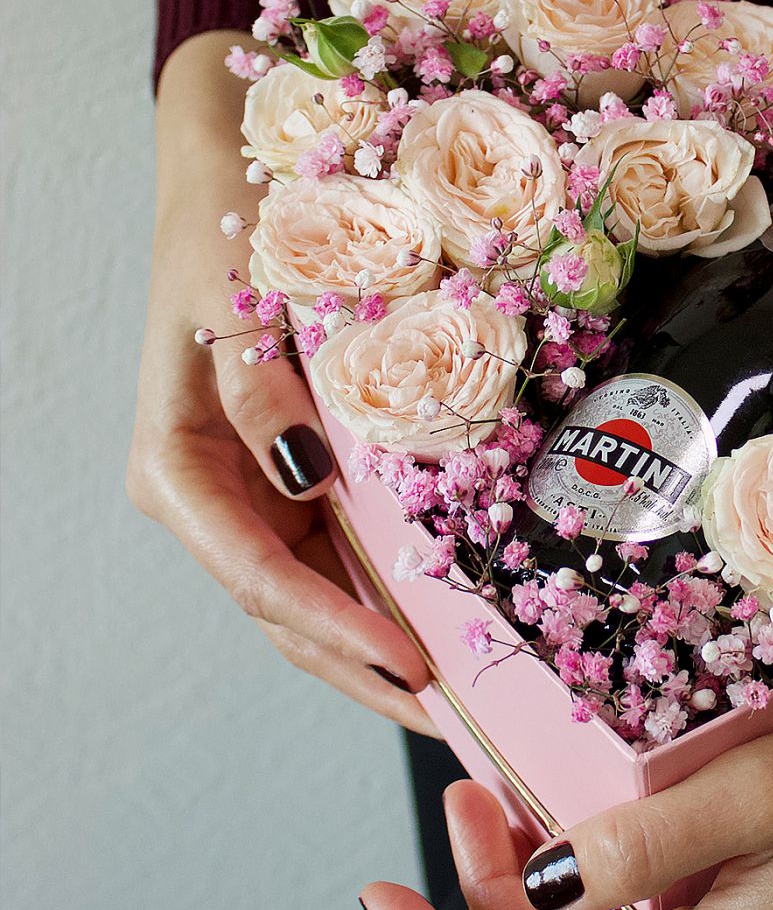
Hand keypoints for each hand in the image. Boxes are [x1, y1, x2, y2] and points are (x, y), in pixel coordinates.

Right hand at [128, 32, 433, 731]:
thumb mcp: (242, 296)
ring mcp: (250, 495)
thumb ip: (262, 384)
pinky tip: (439, 627)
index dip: (333, 629)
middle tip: (450, 721)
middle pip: (286, 612)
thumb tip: (305, 466)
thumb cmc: (235, 234)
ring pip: (312, 599)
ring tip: (456, 703)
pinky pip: (336, 557)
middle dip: (363, 669)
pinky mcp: (291, 483)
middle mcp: (210, 495)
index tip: (408, 667)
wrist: (232, 187)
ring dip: (378, 650)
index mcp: (179, 466)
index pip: (258, 575)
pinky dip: (383, 598)